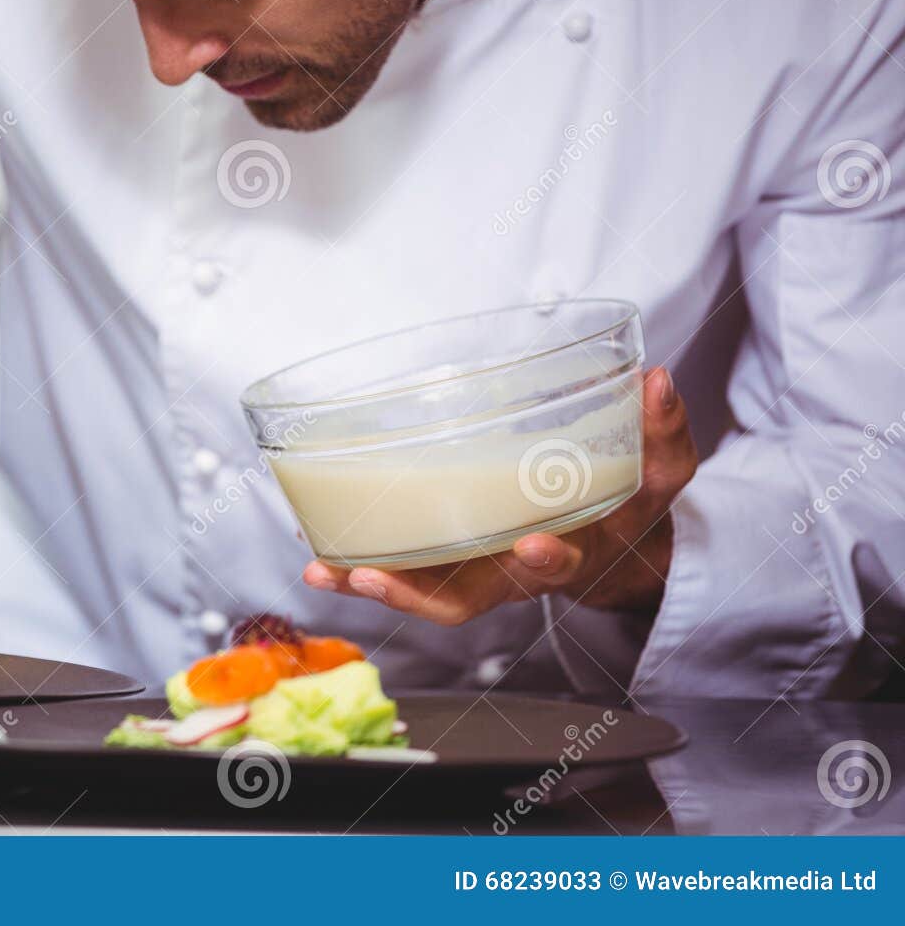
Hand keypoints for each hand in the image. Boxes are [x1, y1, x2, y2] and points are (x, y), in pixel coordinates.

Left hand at [303, 366, 697, 621]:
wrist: (609, 548)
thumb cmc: (624, 505)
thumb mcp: (656, 472)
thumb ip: (660, 434)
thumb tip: (657, 381)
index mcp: (572, 554)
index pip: (560, 564)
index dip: (546, 559)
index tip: (535, 544)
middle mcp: (511, 576)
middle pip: (464, 599)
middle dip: (417, 592)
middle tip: (375, 577)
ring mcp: (473, 573)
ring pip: (419, 592)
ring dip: (371, 586)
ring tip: (327, 570)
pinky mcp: (445, 561)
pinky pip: (401, 571)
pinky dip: (357, 569)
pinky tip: (319, 558)